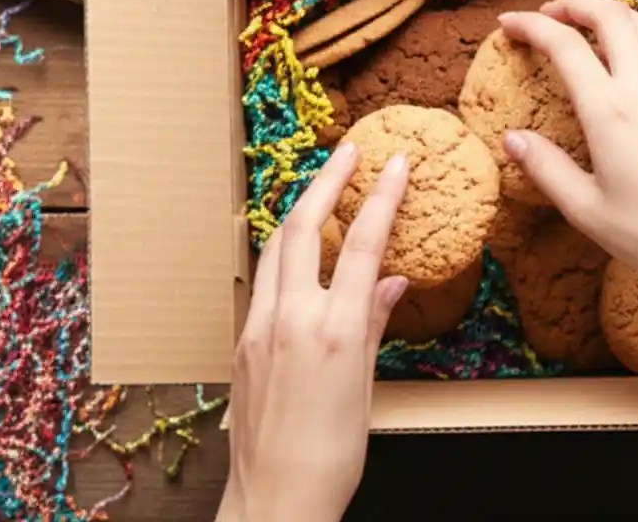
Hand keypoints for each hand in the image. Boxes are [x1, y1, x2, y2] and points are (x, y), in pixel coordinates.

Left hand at [217, 142, 409, 521]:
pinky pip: (263, 281)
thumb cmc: (332, 455)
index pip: (364, 243)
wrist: (276, 498)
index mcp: (334, 330)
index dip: (382, 196)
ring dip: (300, 212)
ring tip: (322, 190)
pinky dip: (284, 255)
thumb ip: (373, 324)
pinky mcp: (241, 341)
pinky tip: (298, 255)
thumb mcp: (366, 386)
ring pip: (276, 248)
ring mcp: (259, 326)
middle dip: (328, 180)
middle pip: (306, 226)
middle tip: (349, 152)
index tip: (397, 162)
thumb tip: (392, 281)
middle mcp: (291, 318)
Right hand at [497, 0, 637, 378]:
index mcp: (609, 113)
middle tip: (548, 13)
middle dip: (573, 4)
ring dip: (612, 12)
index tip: (507, 24)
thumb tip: (511, 138)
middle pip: (610, 18)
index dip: (530, 26)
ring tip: (588, 22)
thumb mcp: (584, 209)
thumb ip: (545, 167)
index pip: (564, 46)